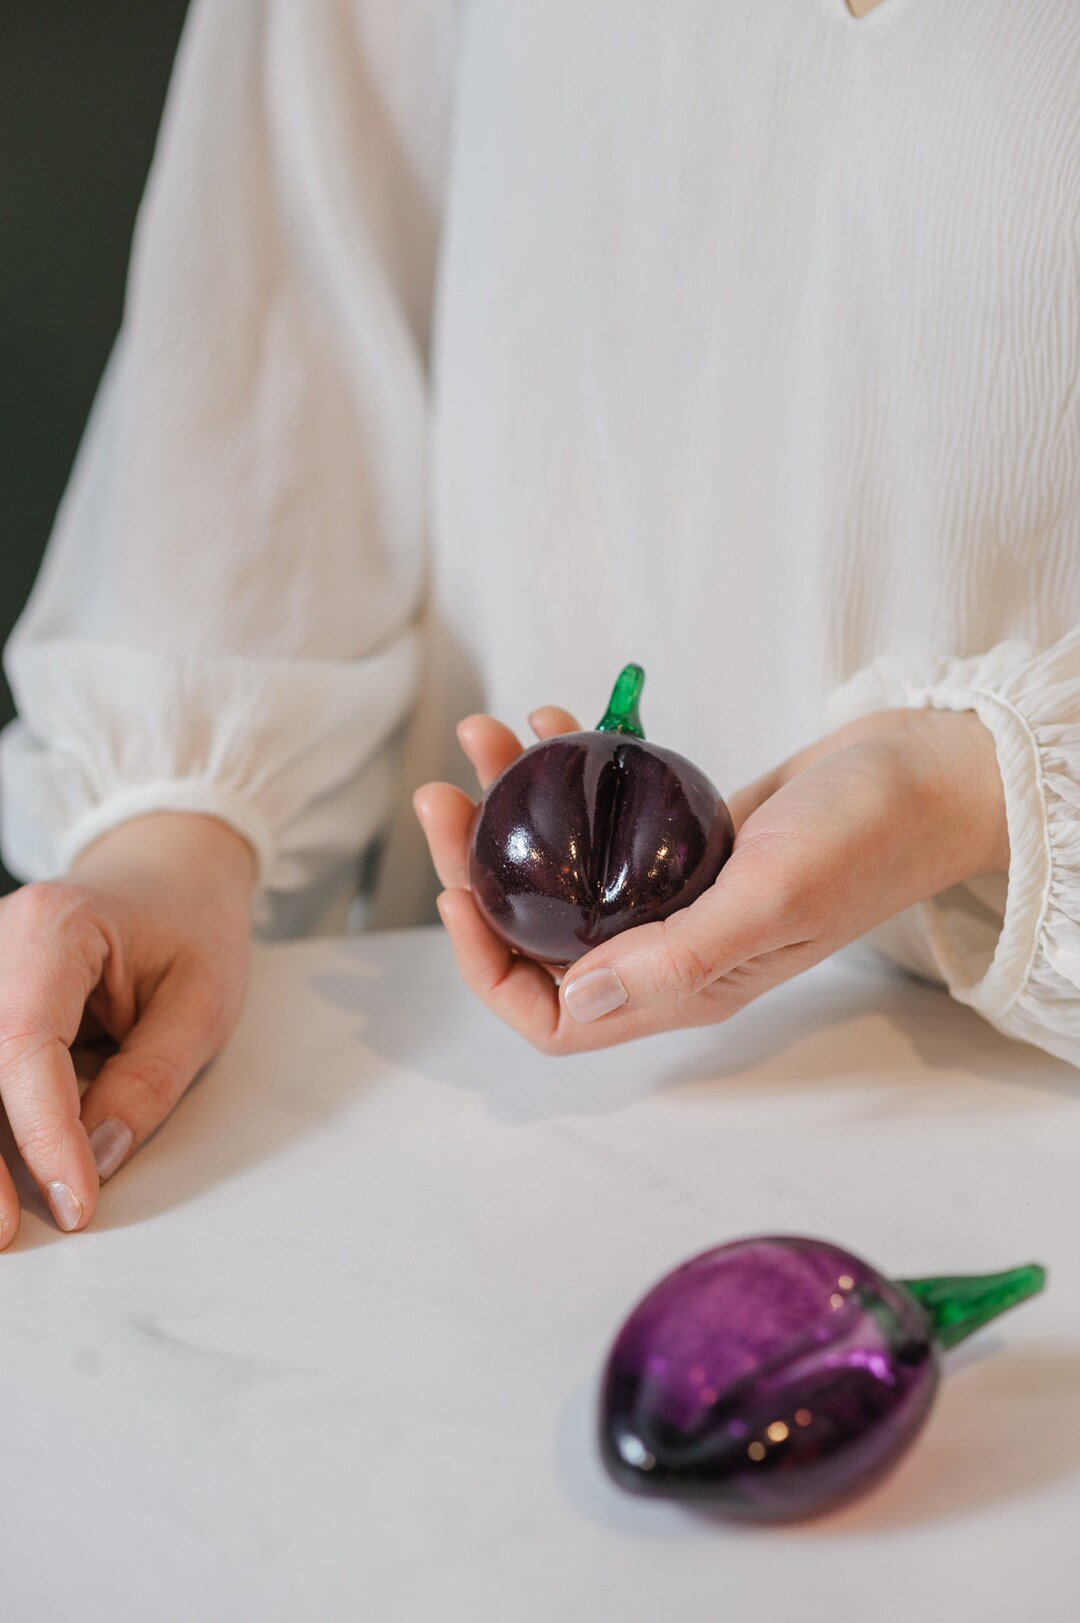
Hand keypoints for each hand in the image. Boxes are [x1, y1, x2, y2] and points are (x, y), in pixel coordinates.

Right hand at [0, 812, 255, 1244]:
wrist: (169, 873)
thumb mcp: (203, 1001)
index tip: (74, 1201)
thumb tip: (95, 1158)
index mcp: (54, 928)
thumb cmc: (191, 926)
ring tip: (0, 1222)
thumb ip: (148, 1079)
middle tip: (7, 1233)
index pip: (24, 1046)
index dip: (43, 1134)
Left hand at [414, 704, 1007, 1054]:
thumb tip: (575, 998)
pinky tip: (556, 718)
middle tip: (445, 795)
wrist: (929, 771)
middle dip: (475, 870)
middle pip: (539, 934)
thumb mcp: (773, 898)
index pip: (555, 1014)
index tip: (453, 888)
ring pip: (563, 870)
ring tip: (489, 733)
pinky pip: (602, 818)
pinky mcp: (685, 839)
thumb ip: (677, 957)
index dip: (489, 966)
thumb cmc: (865, 835)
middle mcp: (670, 949)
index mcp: (684, 986)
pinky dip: (569, 772)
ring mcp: (675, 893)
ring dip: (513, 807)